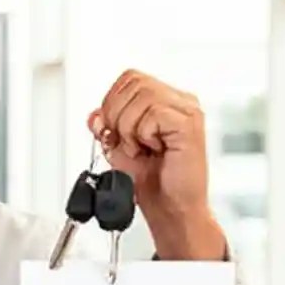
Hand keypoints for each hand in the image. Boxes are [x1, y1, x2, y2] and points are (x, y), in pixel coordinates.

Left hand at [87, 69, 225, 259]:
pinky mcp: (190, 125)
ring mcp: (188, 111)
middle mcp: (179, 101)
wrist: (169, 207)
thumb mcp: (118, 147)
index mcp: (165, 101)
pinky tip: (154, 149)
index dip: (112, 101)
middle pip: (134, 82)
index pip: (130, 77)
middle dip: (116, 114)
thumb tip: (95, 114)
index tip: (112, 129)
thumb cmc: (151, 180)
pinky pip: (153, 114)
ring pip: (142, 96)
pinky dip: (142, 134)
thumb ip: (105, 126)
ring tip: (141, 147)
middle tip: (125, 140)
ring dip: (129, 127)